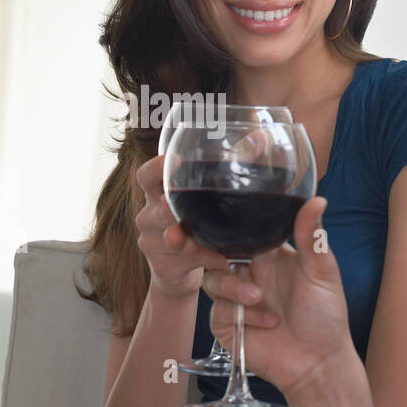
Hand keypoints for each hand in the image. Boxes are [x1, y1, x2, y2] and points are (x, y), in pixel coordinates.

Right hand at [134, 154, 229, 299]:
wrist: (180, 268)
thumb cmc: (193, 219)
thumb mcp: (202, 197)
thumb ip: (227, 169)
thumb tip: (260, 138)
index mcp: (157, 193)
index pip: (146, 176)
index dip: (155, 168)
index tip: (173, 160)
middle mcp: (149, 216)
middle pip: (154, 211)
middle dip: (166, 210)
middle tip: (172, 206)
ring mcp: (153, 242)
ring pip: (171, 239)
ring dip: (188, 240)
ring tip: (201, 240)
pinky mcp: (164, 266)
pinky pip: (188, 261)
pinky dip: (208, 259)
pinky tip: (224, 260)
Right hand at [201, 196, 353, 394]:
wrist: (319, 363)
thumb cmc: (326, 316)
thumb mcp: (323, 272)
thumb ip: (312, 236)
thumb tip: (317, 198)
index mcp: (267, 254)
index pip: (238, 230)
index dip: (222, 221)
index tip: (208, 211)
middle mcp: (247, 273)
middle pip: (212, 251)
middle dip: (197, 245)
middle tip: (187, 239)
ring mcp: (234, 299)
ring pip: (212, 279)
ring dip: (232, 287)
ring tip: (258, 298)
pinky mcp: (227, 324)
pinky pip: (218, 310)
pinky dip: (241, 314)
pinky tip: (266, 323)